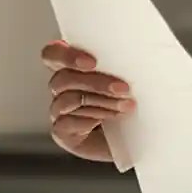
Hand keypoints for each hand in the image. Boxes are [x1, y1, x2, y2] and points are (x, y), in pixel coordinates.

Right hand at [40, 40, 134, 161]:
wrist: (138, 138)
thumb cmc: (133, 105)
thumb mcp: (130, 80)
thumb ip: (123, 65)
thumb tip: (139, 55)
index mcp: (73, 67)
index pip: (53, 54)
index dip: (66, 55)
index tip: (92, 62)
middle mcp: (62, 88)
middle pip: (62, 78)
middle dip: (95, 82)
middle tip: (123, 88)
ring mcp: (59, 111)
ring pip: (68, 100)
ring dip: (101, 101)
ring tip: (126, 106)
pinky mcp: (62, 132)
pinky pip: (67, 122)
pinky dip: (90, 120)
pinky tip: (110, 122)